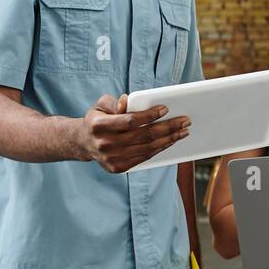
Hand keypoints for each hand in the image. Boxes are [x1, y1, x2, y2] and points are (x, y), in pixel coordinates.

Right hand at [75, 93, 191, 173]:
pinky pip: (144, 157)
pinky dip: (160, 149)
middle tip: (185, 121)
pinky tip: (170, 141)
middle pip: (144, 136)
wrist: (84, 142)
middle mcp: (104, 143)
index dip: (149, 115)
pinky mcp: (118, 167)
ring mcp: (111, 158)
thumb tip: (128, 100)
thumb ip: (115, 102)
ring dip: (169, 139)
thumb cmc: (98, 119)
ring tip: (183, 131)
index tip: (165, 109)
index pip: (130, 121)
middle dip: (168, 127)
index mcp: (99, 125)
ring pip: (147, 149)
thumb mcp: (101, 105)